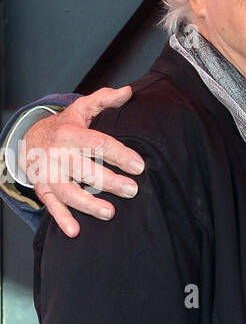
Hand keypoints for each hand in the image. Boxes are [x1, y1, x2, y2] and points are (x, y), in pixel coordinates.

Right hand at [19, 86, 142, 237]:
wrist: (28, 140)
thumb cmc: (64, 126)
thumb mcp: (81, 109)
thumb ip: (104, 100)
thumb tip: (129, 91)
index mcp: (70, 133)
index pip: (98, 144)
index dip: (120, 155)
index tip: (139, 166)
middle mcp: (58, 154)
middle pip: (85, 170)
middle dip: (109, 182)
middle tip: (131, 191)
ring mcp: (49, 173)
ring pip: (69, 191)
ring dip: (88, 204)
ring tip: (110, 213)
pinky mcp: (43, 189)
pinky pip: (52, 205)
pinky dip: (62, 219)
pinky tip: (74, 231)